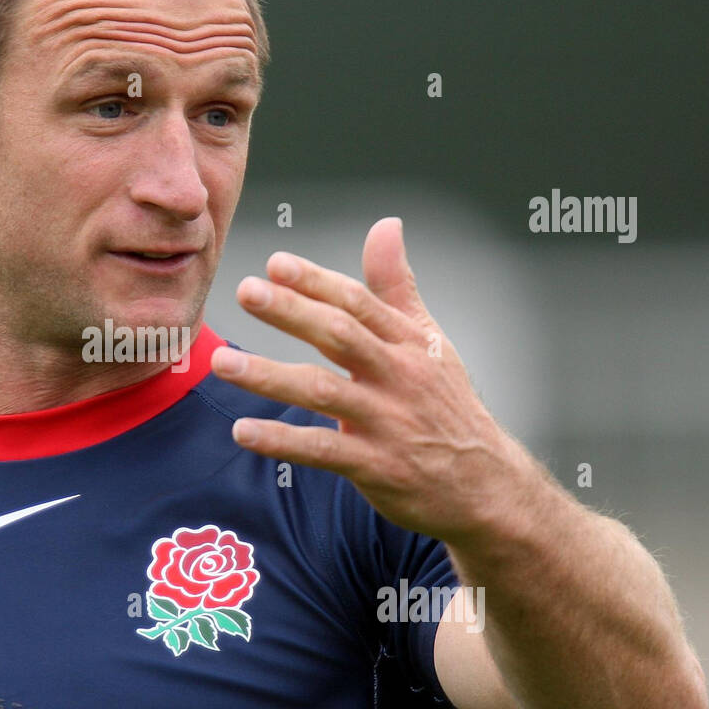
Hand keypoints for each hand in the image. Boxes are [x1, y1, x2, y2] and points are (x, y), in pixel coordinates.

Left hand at [209, 217, 532, 545]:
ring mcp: (386, 421)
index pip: (357, 302)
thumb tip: (386, 226)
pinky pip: (322, 450)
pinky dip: (281, 441)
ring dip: (268, 376)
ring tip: (222, 362)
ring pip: (321, 391)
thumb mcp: (430, 340)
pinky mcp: (376, 465)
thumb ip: (397, 285)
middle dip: (290, 311)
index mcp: (407, 342)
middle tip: (247, 291)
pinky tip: (243, 431)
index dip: (315, 281)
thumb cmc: (448, 406)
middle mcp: (397, 375)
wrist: (485, 483)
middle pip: (338, 335)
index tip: (275, 263)